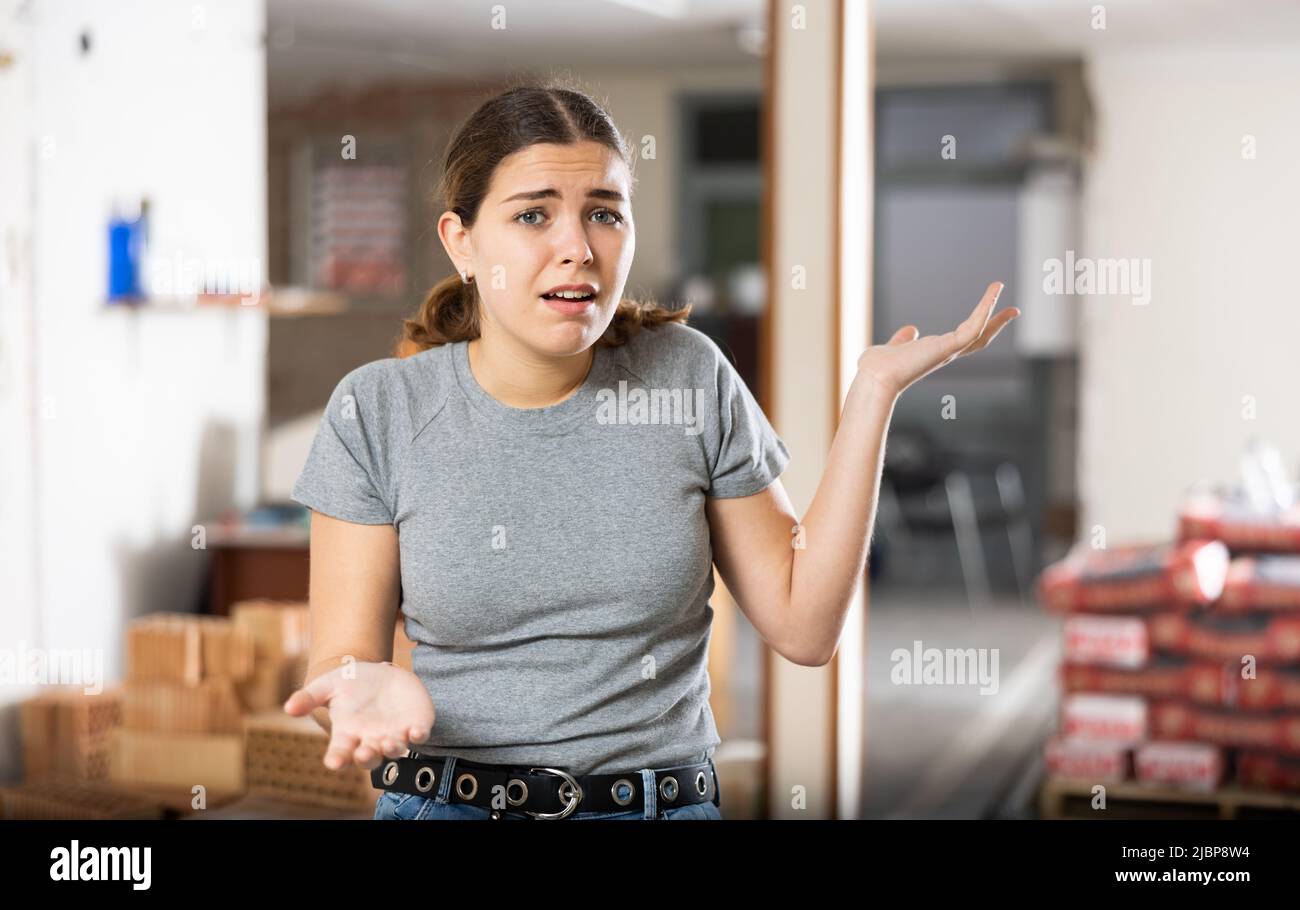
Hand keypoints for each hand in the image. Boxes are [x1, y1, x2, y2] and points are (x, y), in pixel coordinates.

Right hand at [283, 661, 435, 770]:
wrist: (379, 672)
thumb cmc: (349, 683)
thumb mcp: (327, 685)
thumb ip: (308, 697)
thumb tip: (288, 708)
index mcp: (347, 734)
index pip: (340, 753)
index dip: (337, 759)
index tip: (334, 763)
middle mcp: (370, 739)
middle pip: (369, 757)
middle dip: (367, 757)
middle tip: (363, 753)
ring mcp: (394, 734)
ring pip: (394, 750)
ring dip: (392, 749)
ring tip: (388, 743)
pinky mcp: (415, 724)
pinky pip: (419, 735)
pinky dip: (418, 735)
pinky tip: (417, 732)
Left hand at [855, 281, 1018, 399]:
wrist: (875, 377)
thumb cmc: (878, 368)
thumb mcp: (893, 347)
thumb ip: (902, 340)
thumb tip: (911, 330)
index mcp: (934, 353)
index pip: (963, 340)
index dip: (977, 327)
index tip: (988, 315)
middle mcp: (945, 354)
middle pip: (979, 338)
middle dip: (996, 324)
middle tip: (1014, 311)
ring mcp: (948, 351)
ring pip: (979, 330)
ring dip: (991, 309)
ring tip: (999, 287)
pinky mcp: (949, 347)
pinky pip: (973, 327)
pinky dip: (985, 309)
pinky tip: (992, 293)